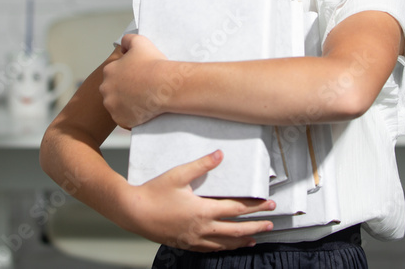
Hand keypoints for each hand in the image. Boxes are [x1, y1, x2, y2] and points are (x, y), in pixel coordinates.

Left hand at [100, 33, 169, 128]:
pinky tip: (142, 111)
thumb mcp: (140, 41)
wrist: (164, 85)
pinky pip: (124, 119)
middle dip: (124, 90)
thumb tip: (123, 44)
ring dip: (126, 104)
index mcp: (109, 71)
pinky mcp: (121, 119)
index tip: (138, 76)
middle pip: (113, 90)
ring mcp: (112, 105)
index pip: (114, 73)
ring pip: (117, 105)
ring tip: (142, 101)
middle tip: (140, 89)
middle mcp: (106, 89)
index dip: (127, 74)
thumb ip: (128, 39)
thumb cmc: (153, 63)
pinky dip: (131, 116)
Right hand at [123, 150, 274, 251]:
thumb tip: (220, 155)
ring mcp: (194, 239)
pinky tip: (228, 246)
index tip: (269, 204)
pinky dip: (224, 247)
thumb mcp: (178, 174)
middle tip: (271, 223)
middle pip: (236, 230)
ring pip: (225, 243)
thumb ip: (201, 165)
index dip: (255, 207)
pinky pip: (210, 249)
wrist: (133, 213)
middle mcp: (202, 228)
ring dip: (243, 240)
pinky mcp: (186, 244)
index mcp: (203, 210)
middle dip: (256, 226)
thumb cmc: (154, 193)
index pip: (236, 209)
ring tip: (256, 239)